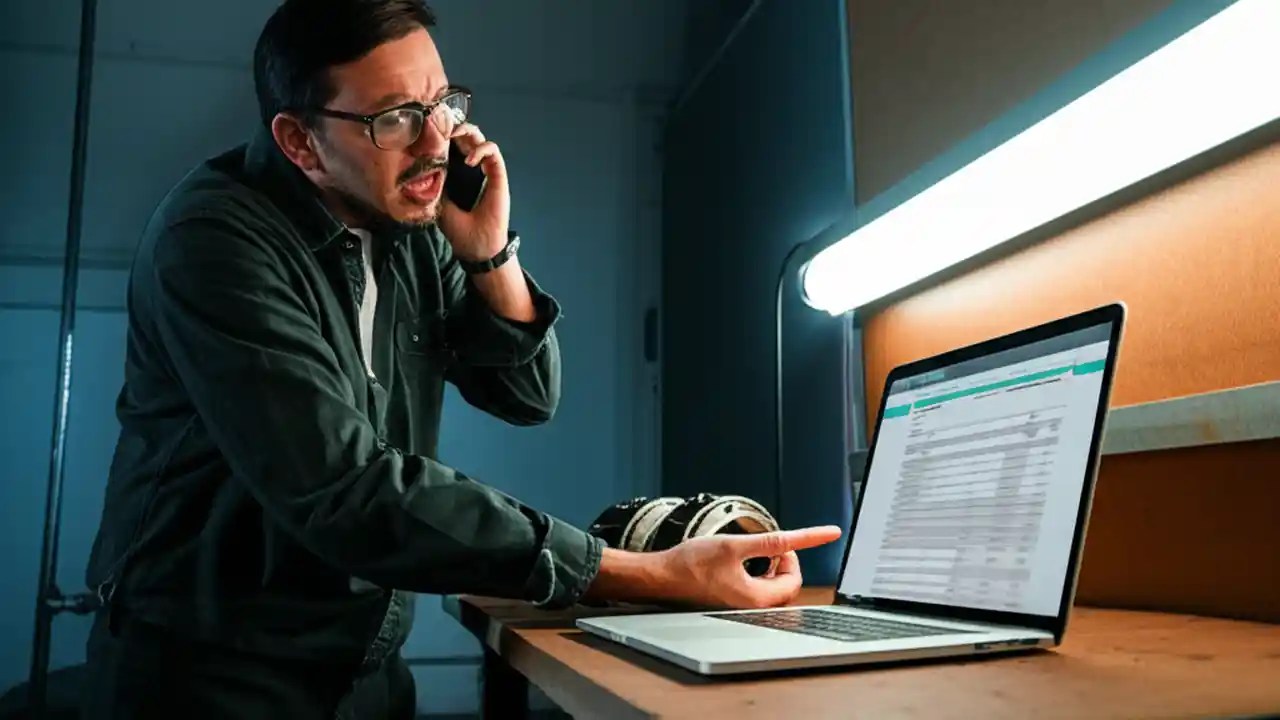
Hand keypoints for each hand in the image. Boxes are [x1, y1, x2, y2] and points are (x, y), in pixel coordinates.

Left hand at [438, 122, 509, 261]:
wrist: (476, 246)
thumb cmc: (457, 228)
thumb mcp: (436, 201)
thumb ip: (431, 181)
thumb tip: (418, 161)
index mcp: (457, 173)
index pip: (452, 145)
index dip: (442, 135)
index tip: (428, 132)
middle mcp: (472, 168)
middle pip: (466, 136)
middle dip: (453, 127)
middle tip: (441, 129)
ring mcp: (486, 169)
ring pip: (479, 137)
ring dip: (466, 131)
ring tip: (453, 136)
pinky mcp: (498, 174)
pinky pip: (492, 150)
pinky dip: (481, 149)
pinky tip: (469, 161)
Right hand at [654, 526, 842, 608]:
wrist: (661, 577)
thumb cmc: (691, 564)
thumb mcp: (734, 546)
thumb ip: (768, 543)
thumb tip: (797, 538)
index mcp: (755, 597)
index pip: (793, 579)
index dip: (799, 554)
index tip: (818, 535)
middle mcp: (751, 607)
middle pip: (786, 584)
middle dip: (784, 561)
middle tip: (772, 544)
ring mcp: (741, 606)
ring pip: (772, 587)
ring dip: (772, 567)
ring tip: (758, 550)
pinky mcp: (732, 602)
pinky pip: (757, 589)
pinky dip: (759, 573)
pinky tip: (746, 561)